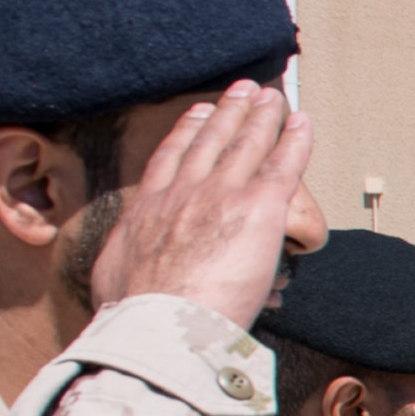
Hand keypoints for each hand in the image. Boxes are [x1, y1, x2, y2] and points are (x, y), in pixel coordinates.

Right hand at [90, 79, 317, 326]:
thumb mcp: (111, 277)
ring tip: (272, 97)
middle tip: (242, 90)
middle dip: (229, 112)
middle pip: (211, 141)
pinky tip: (303, 123)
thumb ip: (123, 263)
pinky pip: (282, 166)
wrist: (160, 324)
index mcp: (149, 209)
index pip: (171, 159)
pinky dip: (295, 141)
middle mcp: (184, 192)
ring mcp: (220, 196)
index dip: (188, 131)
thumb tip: (122, 273)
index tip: (198, 112)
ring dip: (262, 116)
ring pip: (246, 145)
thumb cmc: (135, 315)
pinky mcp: (258, 209)